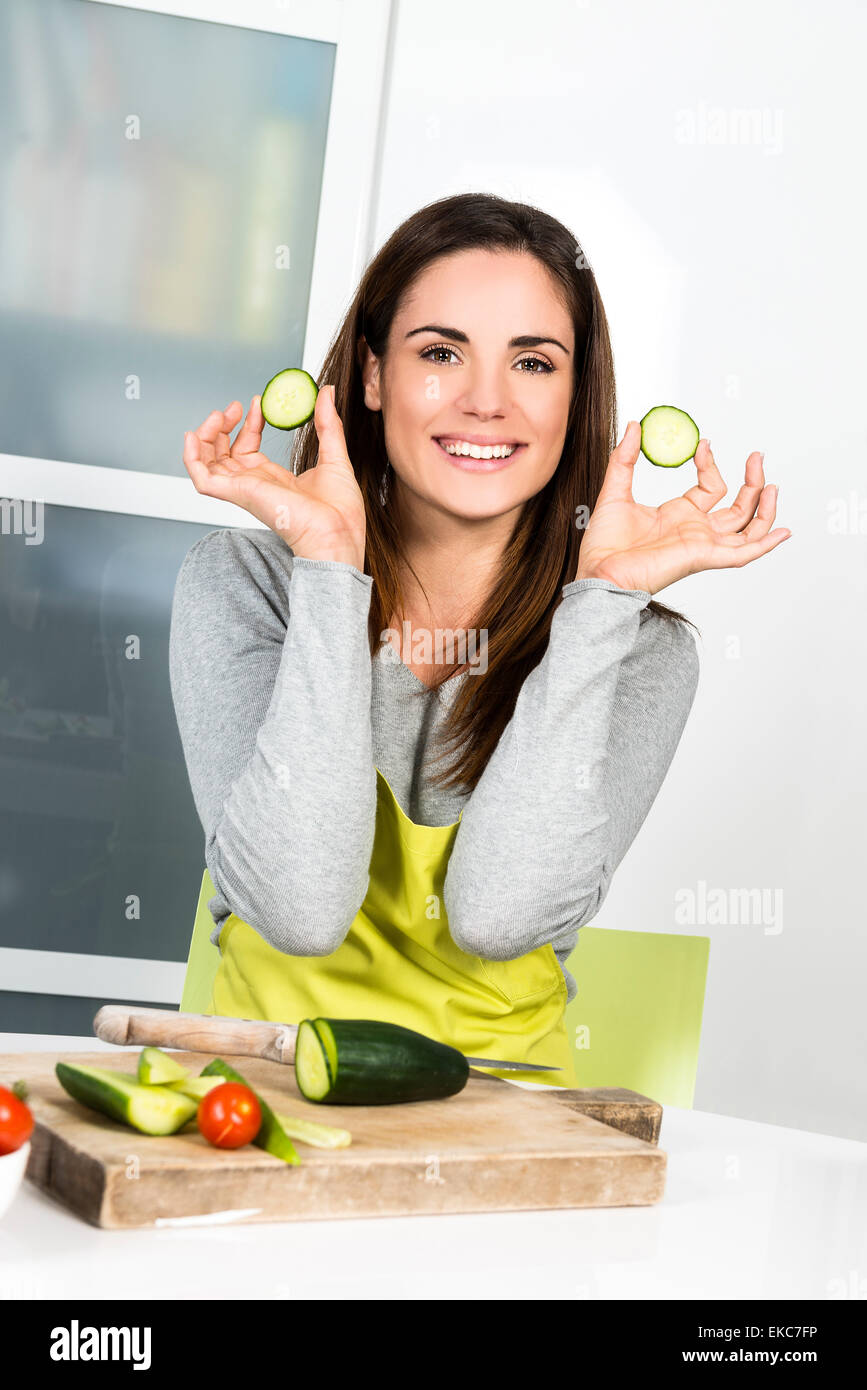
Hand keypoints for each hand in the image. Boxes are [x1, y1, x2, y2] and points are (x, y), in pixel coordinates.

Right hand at [182, 385, 365, 568]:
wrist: (338, 533)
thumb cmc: (340, 511)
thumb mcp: (335, 456)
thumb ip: (328, 424)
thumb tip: (327, 393)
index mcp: (274, 479)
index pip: (249, 447)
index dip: (250, 422)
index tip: (258, 402)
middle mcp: (255, 484)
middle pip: (223, 453)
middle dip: (224, 425)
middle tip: (235, 406)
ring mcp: (244, 489)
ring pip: (207, 463)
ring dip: (206, 435)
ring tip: (219, 415)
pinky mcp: (237, 494)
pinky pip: (202, 479)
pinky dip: (191, 458)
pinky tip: (192, 435)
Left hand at [574, 423, 791, 593]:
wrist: (599, 571)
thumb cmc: (604, 544)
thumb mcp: (614, 490)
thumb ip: (625, 458)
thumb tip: (635, 426)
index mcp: (679, 515)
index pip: (709, 487)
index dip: (710, 463)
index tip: (704, 443)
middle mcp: (695, 531)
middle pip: (738, 508)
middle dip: (752, 481)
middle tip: (757, 455)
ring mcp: (702, 544)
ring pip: (747, 529)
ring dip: (764, 508)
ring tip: (771, 484)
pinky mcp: (704, 557)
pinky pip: (743, 554)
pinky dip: (765, 544)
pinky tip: (783, 531)